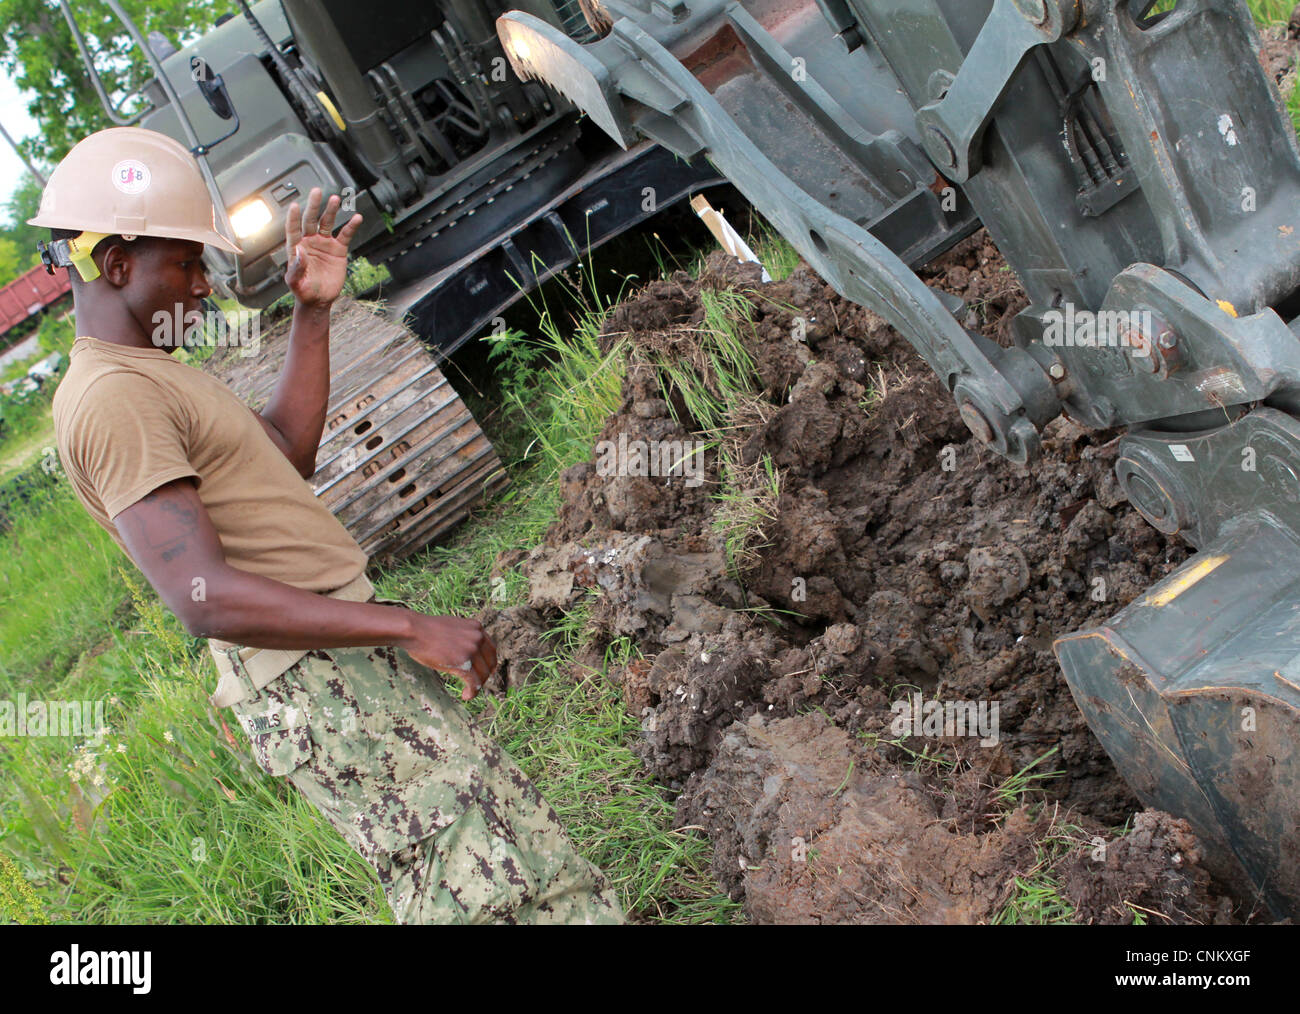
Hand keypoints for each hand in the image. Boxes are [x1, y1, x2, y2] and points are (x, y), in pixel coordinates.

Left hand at [284, 187, 362, 306]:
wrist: (319, 300)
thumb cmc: (303, 291)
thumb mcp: (295, 283)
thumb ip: (295, 268)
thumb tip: (299, 250)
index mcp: (296, 247)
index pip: (293, 229)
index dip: (293, 218)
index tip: (295, 206)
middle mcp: (310, 241)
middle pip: (311, 220)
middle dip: (313, 205)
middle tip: (317, 191)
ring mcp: (324, 244)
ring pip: (327, 223)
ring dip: (331, 211)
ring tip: (335, 199)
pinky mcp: (338, 249)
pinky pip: (345, 235)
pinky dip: (351, 226)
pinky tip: (356, 218)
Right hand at [400, 612, 498, 701]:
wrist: (415, 631)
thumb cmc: (426, 630)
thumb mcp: (453, 627)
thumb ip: (464, 636)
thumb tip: (466, 651)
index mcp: (477, 628)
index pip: (491, 649)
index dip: (488, 663)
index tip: (483, 672)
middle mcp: (478, 637)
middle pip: (490, 662)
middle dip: (483, 675)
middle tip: (474, 684)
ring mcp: (472, 650)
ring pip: (483, 674)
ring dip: (477, 685)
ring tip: (468, 692)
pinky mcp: (464, 663)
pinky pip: (474, 682)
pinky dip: (472, 692)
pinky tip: (466, 695)